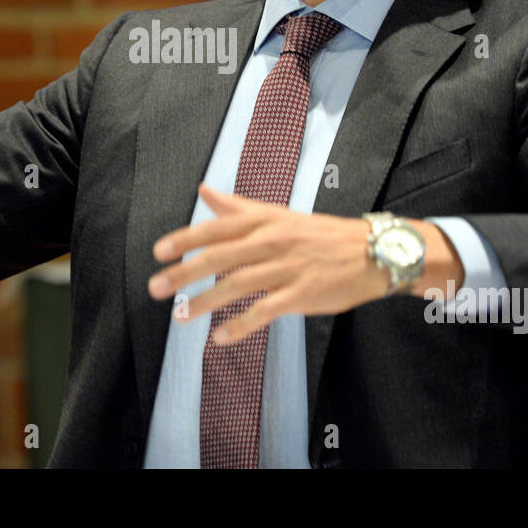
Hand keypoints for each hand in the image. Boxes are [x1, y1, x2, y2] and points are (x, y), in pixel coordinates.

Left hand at [147, 185, 463, 344]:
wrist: (371, 252)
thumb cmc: (319, 234)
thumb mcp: (278, 214)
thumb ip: (237, 207)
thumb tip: (203, 190)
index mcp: (264, 220)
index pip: (216, 228)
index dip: (185, 240)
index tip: (158, 253)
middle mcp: (272, 240)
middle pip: (219, 256)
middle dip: (184, 273)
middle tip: (156, 288)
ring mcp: (287, 268)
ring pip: (238, 284)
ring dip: (205, 302)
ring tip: (181, 317)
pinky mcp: (302, 294)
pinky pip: (264, 311)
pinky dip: (240, 325)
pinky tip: (219, 337)